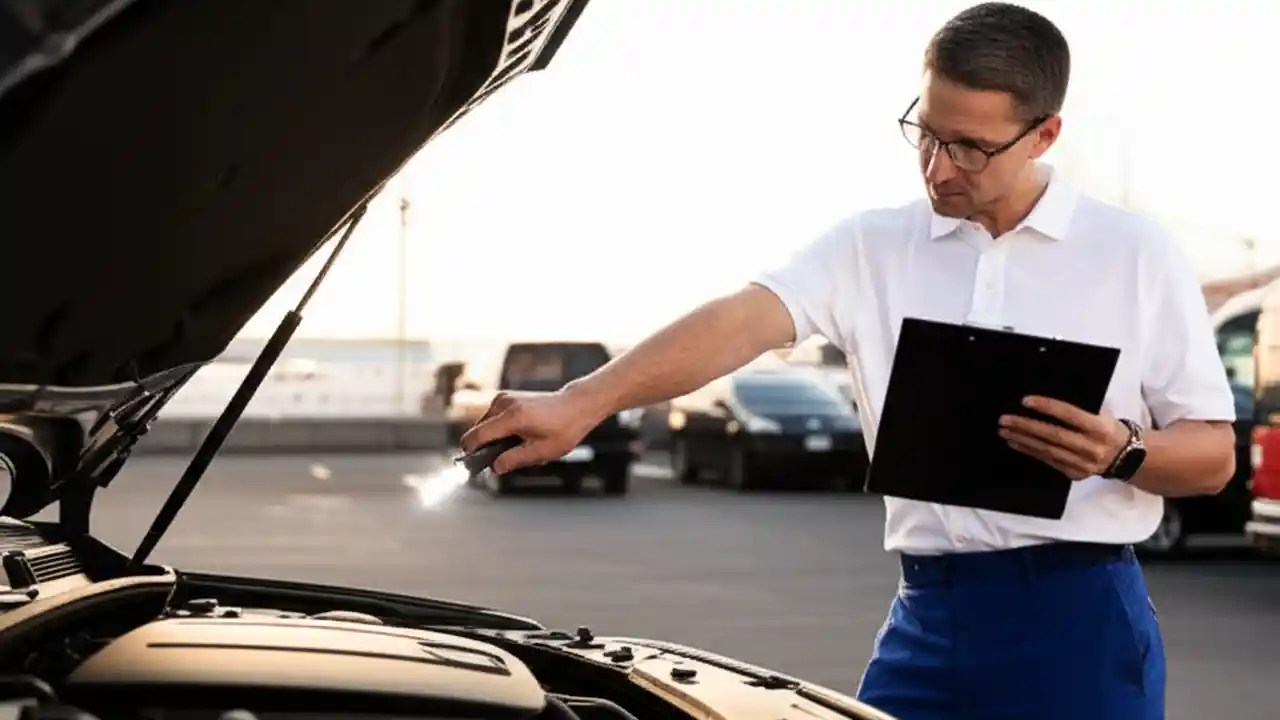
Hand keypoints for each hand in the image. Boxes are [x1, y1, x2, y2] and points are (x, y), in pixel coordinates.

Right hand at [458, 388, 607, 474]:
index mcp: (512, 417)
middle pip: (478, 431)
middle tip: (506, 459)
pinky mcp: (506, 397)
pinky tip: (518, 436)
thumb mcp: (543, 451)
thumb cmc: (564, 428)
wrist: (576, 406)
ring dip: (494, 439)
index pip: (477, 436)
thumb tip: (494, 467)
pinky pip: (492, 419)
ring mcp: (504, 398)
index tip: (473, 467)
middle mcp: (504, 403)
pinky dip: (499, 430)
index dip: (471, 454)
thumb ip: (515, 460)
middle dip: (486, 448)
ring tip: (518, 445)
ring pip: (484, 425)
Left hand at [997, 396, 1129, 480]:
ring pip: (1047, 450)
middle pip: (1053, 435)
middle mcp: (1091, 446)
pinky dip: (1029, 451)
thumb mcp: (1101, 413)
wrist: (1126, 456)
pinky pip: (1048, 461)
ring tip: (1004, 431)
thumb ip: (1080, 407)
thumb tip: (1046, 398)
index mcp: (1099, 427)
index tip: (1025, 401)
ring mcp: (1082, 463)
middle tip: (1004, 419)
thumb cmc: (1108, 427)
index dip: (1047, 407)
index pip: (1069, 415)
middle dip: (1026, 426)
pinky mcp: (1074, 473)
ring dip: (1022, 439)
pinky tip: (1015, 443)